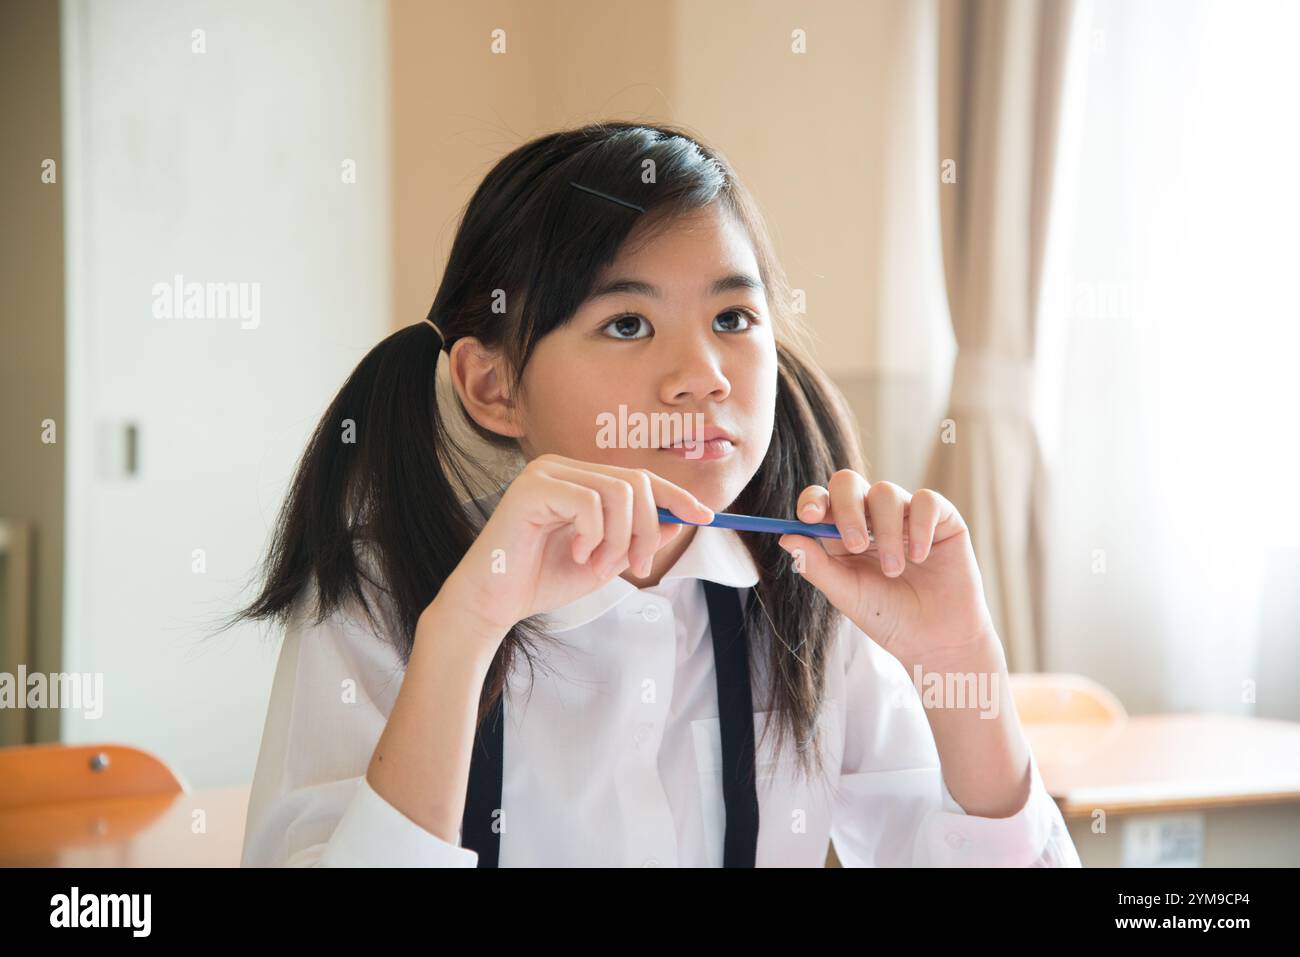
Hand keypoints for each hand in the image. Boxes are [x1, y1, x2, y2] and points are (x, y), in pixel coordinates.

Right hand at [441, 453, 713, 638]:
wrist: (494, 603)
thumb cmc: (541, 581)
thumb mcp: (604, 562)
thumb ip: (637, 541)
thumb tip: (679, 523)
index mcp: (579, 480)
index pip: (640, 478)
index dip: (677, 496)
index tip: (707, 517)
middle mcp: (563, 467)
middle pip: (636, 483)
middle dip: (649, 529)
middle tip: (639, 568)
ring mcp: (546, 472)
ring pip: (618, 493)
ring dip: (620, 539)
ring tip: (598, 566)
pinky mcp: (532, 487)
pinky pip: (589, 503)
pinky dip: (594, 535)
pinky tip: (576, 554)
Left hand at [776, 470, 995, 665]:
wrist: (936, 639)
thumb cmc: (888, 617)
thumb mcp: (847, 595)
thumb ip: (817, 567)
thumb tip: (786, 537)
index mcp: (842, 533)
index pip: (821, 500)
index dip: (812, 500)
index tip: (809, 516)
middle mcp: (872, 517)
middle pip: (848, 482)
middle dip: (847, 509)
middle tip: (855, 545)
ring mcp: (906, 514)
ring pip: (886, 492)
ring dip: (886, 533)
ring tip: (894, 571)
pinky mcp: (941, 518)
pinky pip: (927, 501)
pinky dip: (920, 527)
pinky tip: (920, 556)